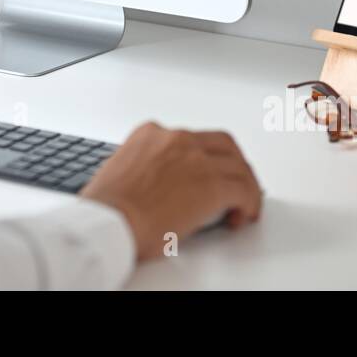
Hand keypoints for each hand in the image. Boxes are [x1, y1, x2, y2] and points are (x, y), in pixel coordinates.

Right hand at [80, 122, 261, 260]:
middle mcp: (176, 139)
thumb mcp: (121, 172)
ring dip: (245, 185)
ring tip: (244, 204)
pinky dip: (249, 202)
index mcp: (150, 134)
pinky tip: (243, 214)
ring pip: (238, 165)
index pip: (190, 139)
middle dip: (233, 163)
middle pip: (222, 143)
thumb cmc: (107, 208)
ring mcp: (196, 159)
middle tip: (237, 183)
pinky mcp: (211, 185)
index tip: (206, 172)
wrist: (109, 222)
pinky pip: (244, 190)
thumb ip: (144, 170)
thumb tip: (157, 187)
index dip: (203, 158)